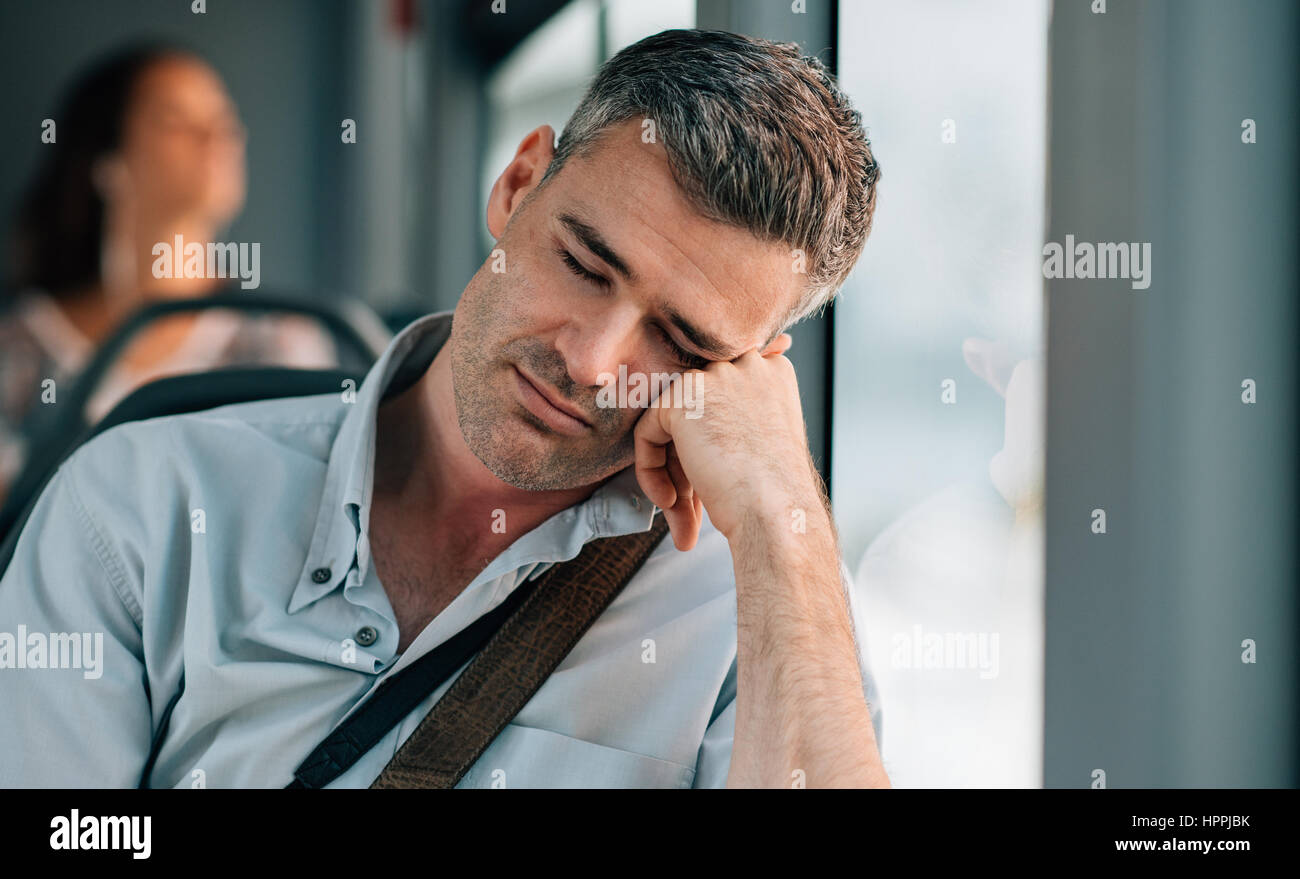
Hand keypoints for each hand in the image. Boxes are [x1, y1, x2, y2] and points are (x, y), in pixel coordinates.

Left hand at [632, 333, 821, 549]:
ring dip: (672, 473)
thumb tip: (698, 433)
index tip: (708, 477)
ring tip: (679, 512)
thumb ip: (736, 422)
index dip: (711, 440)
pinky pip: (649, 431)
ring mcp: (718, 376)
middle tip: (690, 505)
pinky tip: (670, 501)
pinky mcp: (684, 395)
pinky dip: (651, 469)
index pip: (724, 399)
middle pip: (698, 411)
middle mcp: (749, 365)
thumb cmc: (777, 494)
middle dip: (688, 463)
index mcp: (774, 374)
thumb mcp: (765, 443)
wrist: (776, 512)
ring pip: (673, 423)